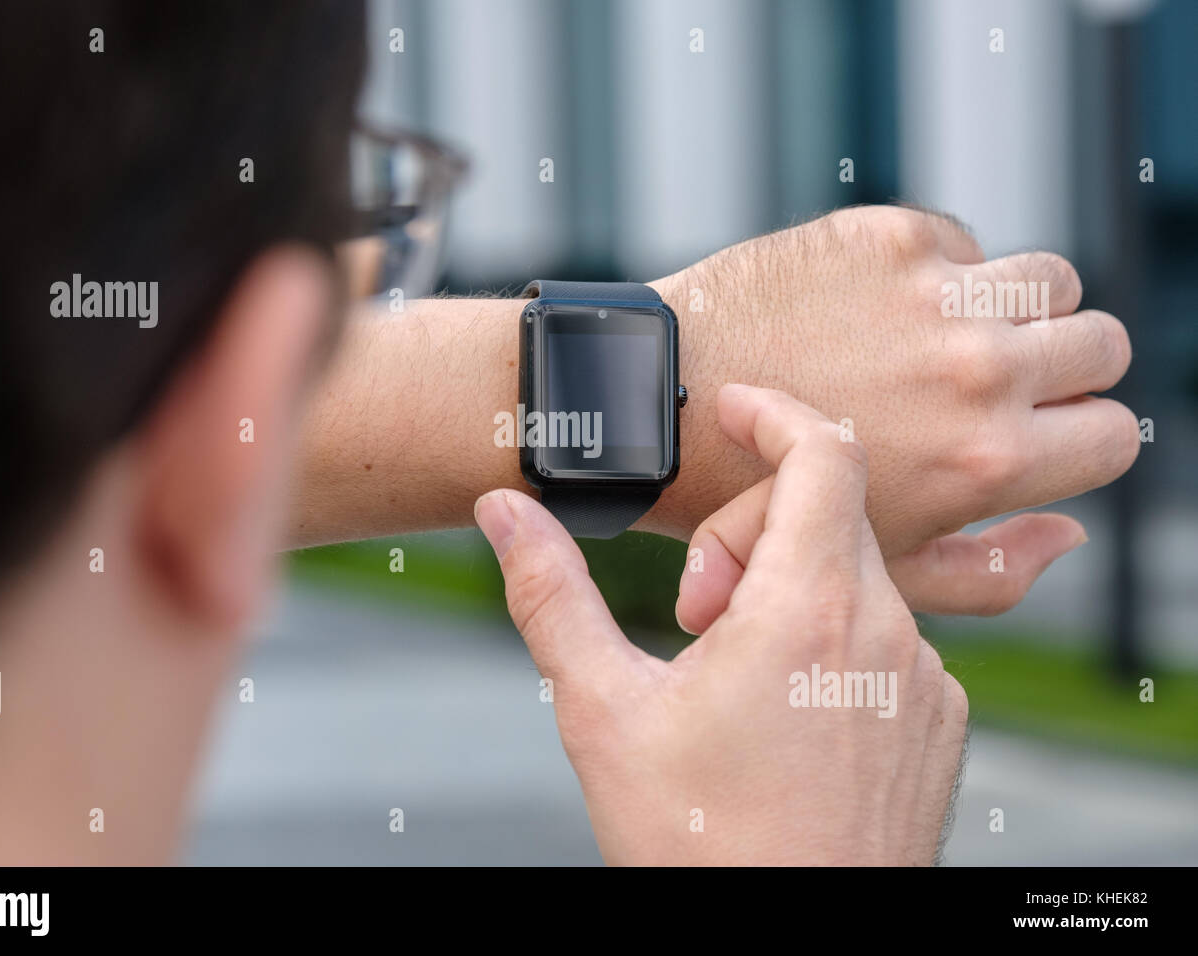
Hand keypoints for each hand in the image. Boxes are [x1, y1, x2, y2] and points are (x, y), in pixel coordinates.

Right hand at [475, 385, 967, 865]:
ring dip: (788, 591)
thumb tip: (504, 513)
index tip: (733, 412)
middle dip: (749, 533)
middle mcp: (886, 632)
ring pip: (856, 577)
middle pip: (827, 513)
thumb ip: (549, 593)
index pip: (823, 451)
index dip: (774, 412)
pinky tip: (783, 711)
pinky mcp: (938, 723)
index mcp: (808, 608)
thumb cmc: (700, 847)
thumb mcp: (602, 709)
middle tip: (696, 615)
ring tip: (734, 675)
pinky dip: (833, 640)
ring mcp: (924, 681)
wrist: (791, 942)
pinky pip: (888, 636)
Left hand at [646, 205, 1137, 614]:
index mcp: (986, 462)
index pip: (1117, 433)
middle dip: (1063, 367)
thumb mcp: (876, 573)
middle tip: (997, 383)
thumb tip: (1072, 533)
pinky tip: (877, 311)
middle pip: (1103, 342)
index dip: (1078, 437)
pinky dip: (939, 274)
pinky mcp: (887, 237)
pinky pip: (964, 244)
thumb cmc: (759, 498)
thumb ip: (990, 571)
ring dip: (1014, 311)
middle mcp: (977, 372)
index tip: (1037, 432)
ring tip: (945, 341)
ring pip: (1049, 281)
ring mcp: (935, 295)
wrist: (659, 403)